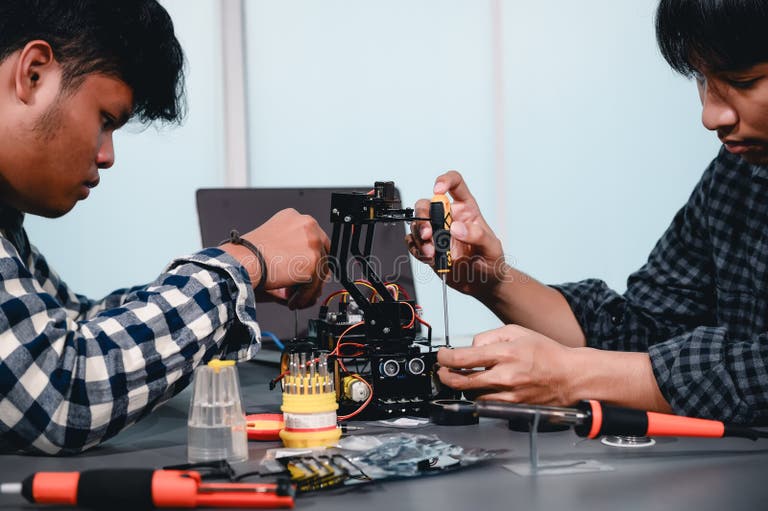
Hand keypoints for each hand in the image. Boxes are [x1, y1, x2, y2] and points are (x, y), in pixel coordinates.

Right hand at [221, 208, 329, 308]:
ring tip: (293, 298)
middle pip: (322, 254)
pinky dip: (303, 297)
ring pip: (319, 271)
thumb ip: (292, 253)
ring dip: (307, 288)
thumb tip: (308, 275)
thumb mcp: (272, 243)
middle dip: (313, 274)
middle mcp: (307, 226)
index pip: (315, 238)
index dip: (311, 257)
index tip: (308, 269)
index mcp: (296, 218)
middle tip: (302, 287)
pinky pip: (313, 285)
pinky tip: (291, 302)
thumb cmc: (247, 254)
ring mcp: (312, 243)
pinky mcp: (312, 262)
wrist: (242, 261)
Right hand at [406, 170, 507, 296]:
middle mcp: (449, 218)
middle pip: (427, 204)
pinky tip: (428, 257)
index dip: (444, 181)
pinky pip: (413, 242)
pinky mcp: (428, 247)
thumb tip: (457, 227)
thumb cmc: (491, 262)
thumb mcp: (491, 247)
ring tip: (431, 252)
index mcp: (467, 209)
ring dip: (419, 236)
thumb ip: (477, 235)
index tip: (437, 189)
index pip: (455, 184)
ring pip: (417, 223)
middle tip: (428, 233)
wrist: (483, 284)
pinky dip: (416, 249)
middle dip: (423, 216)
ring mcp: (437, 233)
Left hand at [436, 324, 575, 405]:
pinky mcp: (512, 407)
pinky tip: (482, 386)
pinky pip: (486, 403)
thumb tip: (471, 347)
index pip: (464, 358)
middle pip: (461, 382)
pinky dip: (479, 395)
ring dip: (463, 387)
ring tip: (465, 377)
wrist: (569, 376)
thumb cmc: (546, 353)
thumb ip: (489, 337)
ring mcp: (508, 395)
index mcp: (505, 354)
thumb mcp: (516, 332)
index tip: (442, 356)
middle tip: (442, 371)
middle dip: (445, 376)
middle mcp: (505, 376)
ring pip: (471, 395)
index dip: (445, 358)